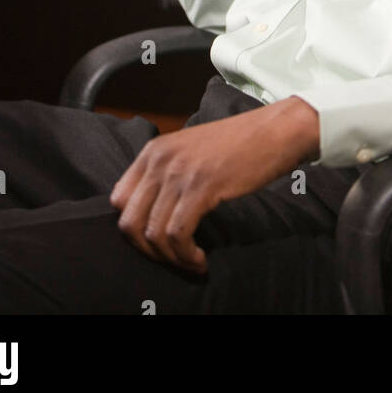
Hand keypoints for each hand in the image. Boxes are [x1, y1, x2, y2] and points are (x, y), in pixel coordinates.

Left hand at [110, 97, 319, 273]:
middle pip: (128, 222)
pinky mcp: (201, 187)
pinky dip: (186, 255)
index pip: (117, 199)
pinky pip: (178, 234)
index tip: (157, 242)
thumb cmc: (238, 144)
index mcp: (153, 150)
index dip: (134, 229)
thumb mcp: (190, 152)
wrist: (274, 131)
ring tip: (191, 261)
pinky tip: (200, 258)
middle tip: (172, 258)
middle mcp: (160, 160)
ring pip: (153, 233)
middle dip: (147, 250)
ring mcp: (179, 173)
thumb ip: (166, 172)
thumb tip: (151, 211)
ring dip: (171, 258)